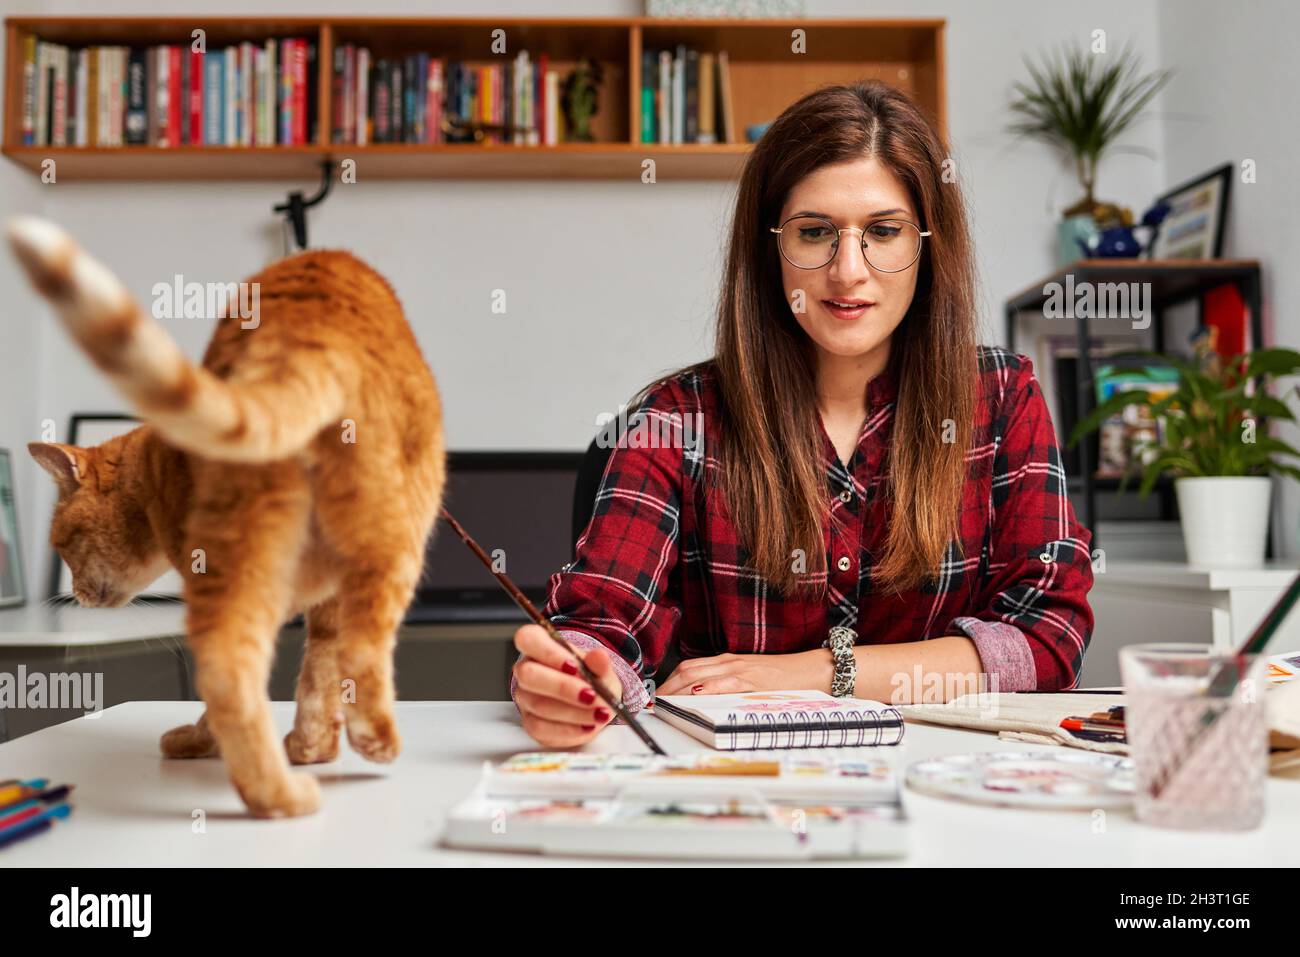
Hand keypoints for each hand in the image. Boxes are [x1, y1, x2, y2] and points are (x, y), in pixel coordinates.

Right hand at [512, 624, 623, 747]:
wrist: (592, 701)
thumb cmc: (590, 678)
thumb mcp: (600, 667)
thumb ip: (599, 663)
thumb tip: (599, 656)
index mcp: (537, 646)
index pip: (528, 639)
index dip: (548, 653)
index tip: (574, 666)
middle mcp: (525, 670)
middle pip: (529, 675)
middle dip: (563, 687)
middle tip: (591, 694)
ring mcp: (525, 698)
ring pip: (539, 704)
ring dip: (573, 711)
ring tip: (599, 713)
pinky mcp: (530, 723)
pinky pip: (541, 728)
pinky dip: (569, 729)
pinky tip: (587, 725)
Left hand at [656, 650, 833, 695]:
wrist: (812, 670)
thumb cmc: (784, 676)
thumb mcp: (750, 677)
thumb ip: (729, 683)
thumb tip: (704, 699)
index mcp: (727, 661)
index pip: (688, 667)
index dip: (668, 681)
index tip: (656, 696)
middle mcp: (729, 662)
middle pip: (686, 671)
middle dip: (665, 688)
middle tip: (653, 704)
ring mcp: (740, 670)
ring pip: (699, 676)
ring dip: (677, 691)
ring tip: (664, 704)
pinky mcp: (753, 680)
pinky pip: (725, 683)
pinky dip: (707, 689)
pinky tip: (695, 697)